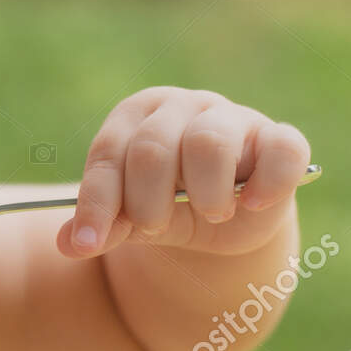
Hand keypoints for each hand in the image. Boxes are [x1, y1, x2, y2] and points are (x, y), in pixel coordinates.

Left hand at [55, 87, 310, 258]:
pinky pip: (281, 149)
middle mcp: (181, 106)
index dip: (98, 202)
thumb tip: (68, 244)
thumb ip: (104, 227)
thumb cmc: (168, 206)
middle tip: (157, 227)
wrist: (224, 217)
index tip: (89, 243)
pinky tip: (253, 204)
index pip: (109, 153)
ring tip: (210, 214)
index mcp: (136, 115)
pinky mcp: (277, 137)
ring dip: (204, 193)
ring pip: (210, 143)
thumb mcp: (131, 219)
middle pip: (154, 148)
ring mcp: (232, 117)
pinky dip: (268, 182)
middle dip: (148, 203)